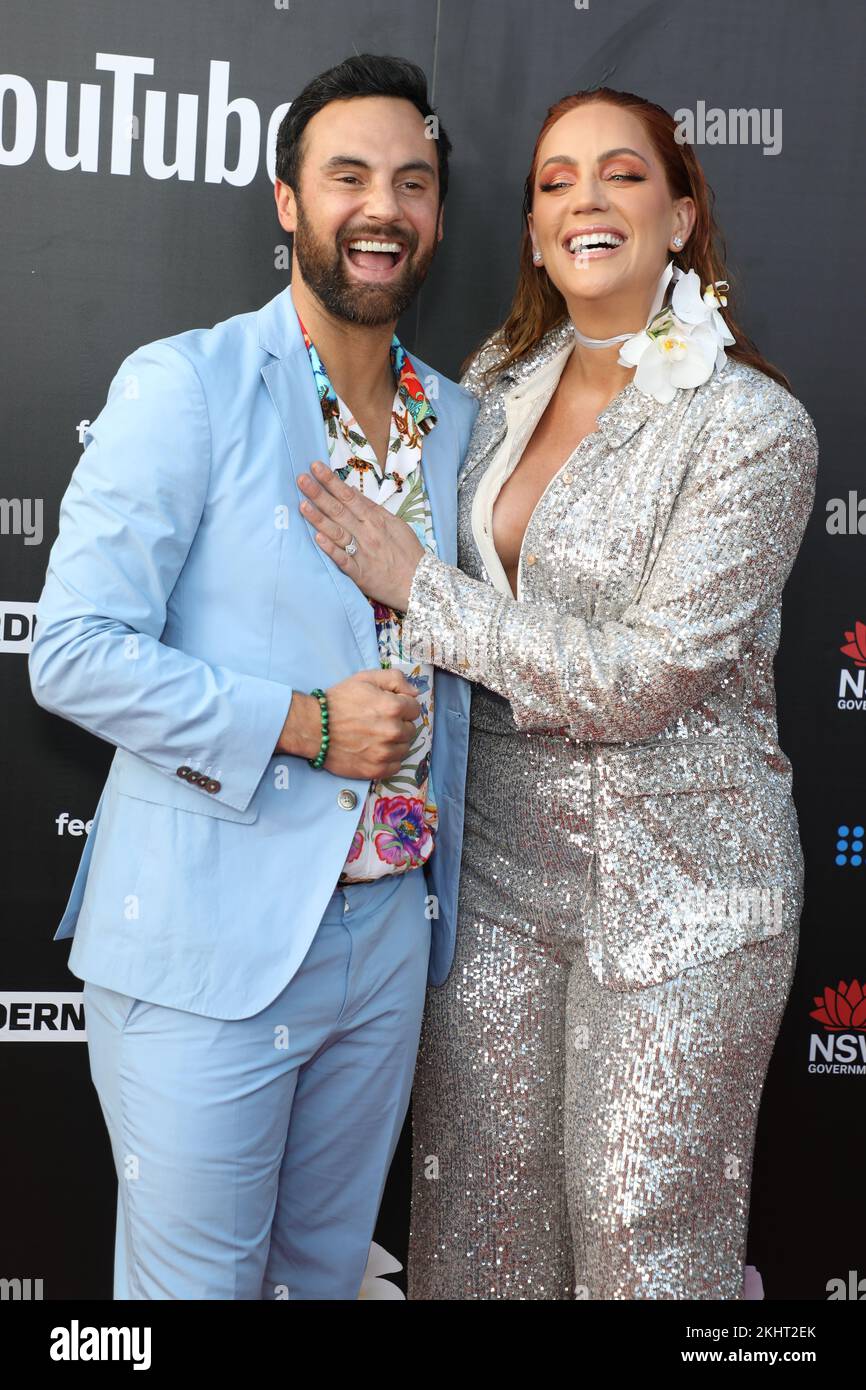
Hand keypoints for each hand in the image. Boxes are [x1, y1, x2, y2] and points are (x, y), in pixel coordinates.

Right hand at [278, 669, 421, 779]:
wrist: (313, 727)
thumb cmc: (339, 700)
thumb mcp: (366, 678)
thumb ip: (395, 679)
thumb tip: (416, 693)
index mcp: (393, 707)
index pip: (415, 708)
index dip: (403, 706)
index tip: (389, 707)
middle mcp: (392, 731)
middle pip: (411, 729)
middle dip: (400, 724)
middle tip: (380, 722)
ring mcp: (384, 753)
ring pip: (404, 748)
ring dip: (395, 742)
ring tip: (376, 737)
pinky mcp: (376, 770)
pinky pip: (395, 766)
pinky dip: (388, 759)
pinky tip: (375, 751)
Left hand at [297, 459, 424, 611]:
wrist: (420, 583)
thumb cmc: (408, 553)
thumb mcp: (396, 524)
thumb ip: (373, 510)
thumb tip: (354, 494)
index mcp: (376, 519)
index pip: (349, 496)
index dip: (331, 481)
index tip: (315, 467)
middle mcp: (368, 533)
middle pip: (339, 510)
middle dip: (319, 493)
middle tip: (301, 479)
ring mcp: (363, 553)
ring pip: (337, 532)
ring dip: (319, 518)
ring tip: (302, 504)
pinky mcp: (360, 574)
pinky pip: (343, 560)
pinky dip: (331, 550)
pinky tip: (317, 539)